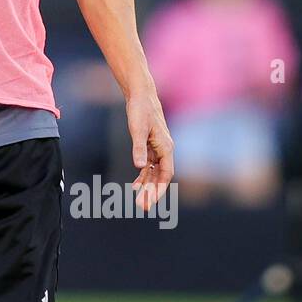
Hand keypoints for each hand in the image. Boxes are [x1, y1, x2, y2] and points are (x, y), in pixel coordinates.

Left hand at [126, 87, 173, 210]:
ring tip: (137, 199)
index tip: (150, 201)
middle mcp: (164, 149)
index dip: (159, 189)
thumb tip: (139, 166)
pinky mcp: (150, 145)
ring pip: (154, 172)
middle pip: (160, 176)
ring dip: (147, 185)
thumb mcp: (137, 129)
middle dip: (152, 192)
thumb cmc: (140, 110)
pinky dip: (143, 175)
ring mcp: (158, 148)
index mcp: (166, 147)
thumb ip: (138, 148)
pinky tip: (136, 184)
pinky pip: (149, 165)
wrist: (140, 94)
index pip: (166, 174)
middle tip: (142, 207)